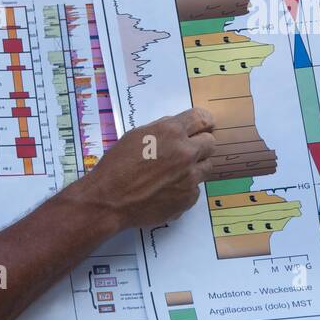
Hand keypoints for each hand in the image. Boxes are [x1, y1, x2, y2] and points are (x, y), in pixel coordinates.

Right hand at [79, 107, 216, 231]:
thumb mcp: (136, 136)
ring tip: (173, 174)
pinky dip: (184, 189)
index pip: (202, 119)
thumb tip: (179, 128)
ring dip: (195, 167)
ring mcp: (190, 178)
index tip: (204, 126)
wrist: (109, 200)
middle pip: (211, 143)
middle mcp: (186, 153)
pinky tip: (166, 191)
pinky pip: (195, 189)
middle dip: (200, 145)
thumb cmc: (116, 166)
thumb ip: (163, 129)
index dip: (203, 122)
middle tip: (185, 152)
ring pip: (206, 167)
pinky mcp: (188, 198)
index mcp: (172, 132)